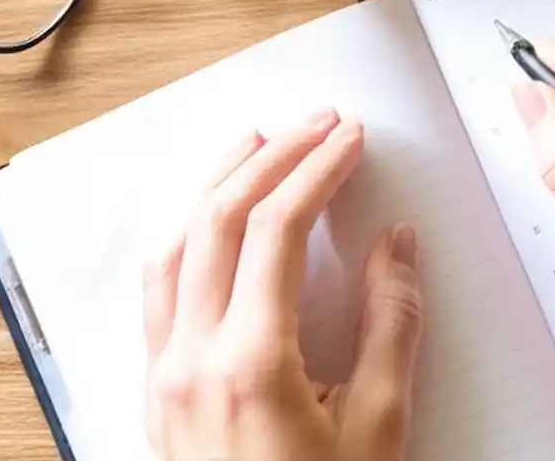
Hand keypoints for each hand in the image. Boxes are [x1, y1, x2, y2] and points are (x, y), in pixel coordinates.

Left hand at [143, 110, 422, 460]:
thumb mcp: (379, 428)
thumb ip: (392, 326)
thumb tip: (398, 246)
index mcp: (249, 362)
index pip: (276, 228)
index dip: (317, 169)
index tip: (349, 139)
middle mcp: (191, 358)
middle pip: (219, 218)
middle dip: (272, 156)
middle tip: (317, 125)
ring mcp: (164, 371)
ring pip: (176, 244)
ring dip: (217, 182)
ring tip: (256, 143)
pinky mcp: (157, 387)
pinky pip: (158, 286)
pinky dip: (187, 232)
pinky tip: (207, 218)